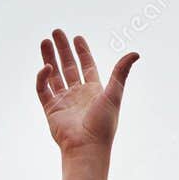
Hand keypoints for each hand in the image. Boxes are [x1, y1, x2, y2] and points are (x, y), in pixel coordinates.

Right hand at [35, 30, 138, 179]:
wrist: (87, 147)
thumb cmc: (103, 124)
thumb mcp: (114, 93)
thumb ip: (121, 72)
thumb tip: (135, 52)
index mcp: (94, 90)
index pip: (87, 66)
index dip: (82, 51)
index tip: (76, 37)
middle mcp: (78, 94)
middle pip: (68, 66)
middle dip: (62, 49)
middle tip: (56, 32)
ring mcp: (63, 101)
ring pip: (54, 75)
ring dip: (49, 58)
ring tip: (44, 41)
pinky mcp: (51, 109)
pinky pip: (43, 89)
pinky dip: (43, 77)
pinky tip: (46, 67)